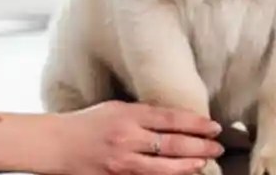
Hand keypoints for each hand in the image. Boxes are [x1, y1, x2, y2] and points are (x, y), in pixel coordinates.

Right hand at [51, 100, 223, 174]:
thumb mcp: (115, 108)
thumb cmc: (86, 123)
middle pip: (173, 144)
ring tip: (205, 161)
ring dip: (190, 165)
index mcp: (127, 116)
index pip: (170, 119)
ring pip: (166, 168)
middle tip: (217, 146)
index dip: (196, 123)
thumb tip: (174, 119)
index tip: (213, 126)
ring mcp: (124, 163)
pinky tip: (182, 174)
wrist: (58, 145)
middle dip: (200, 146)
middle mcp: (127, 139)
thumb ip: (142, 114)